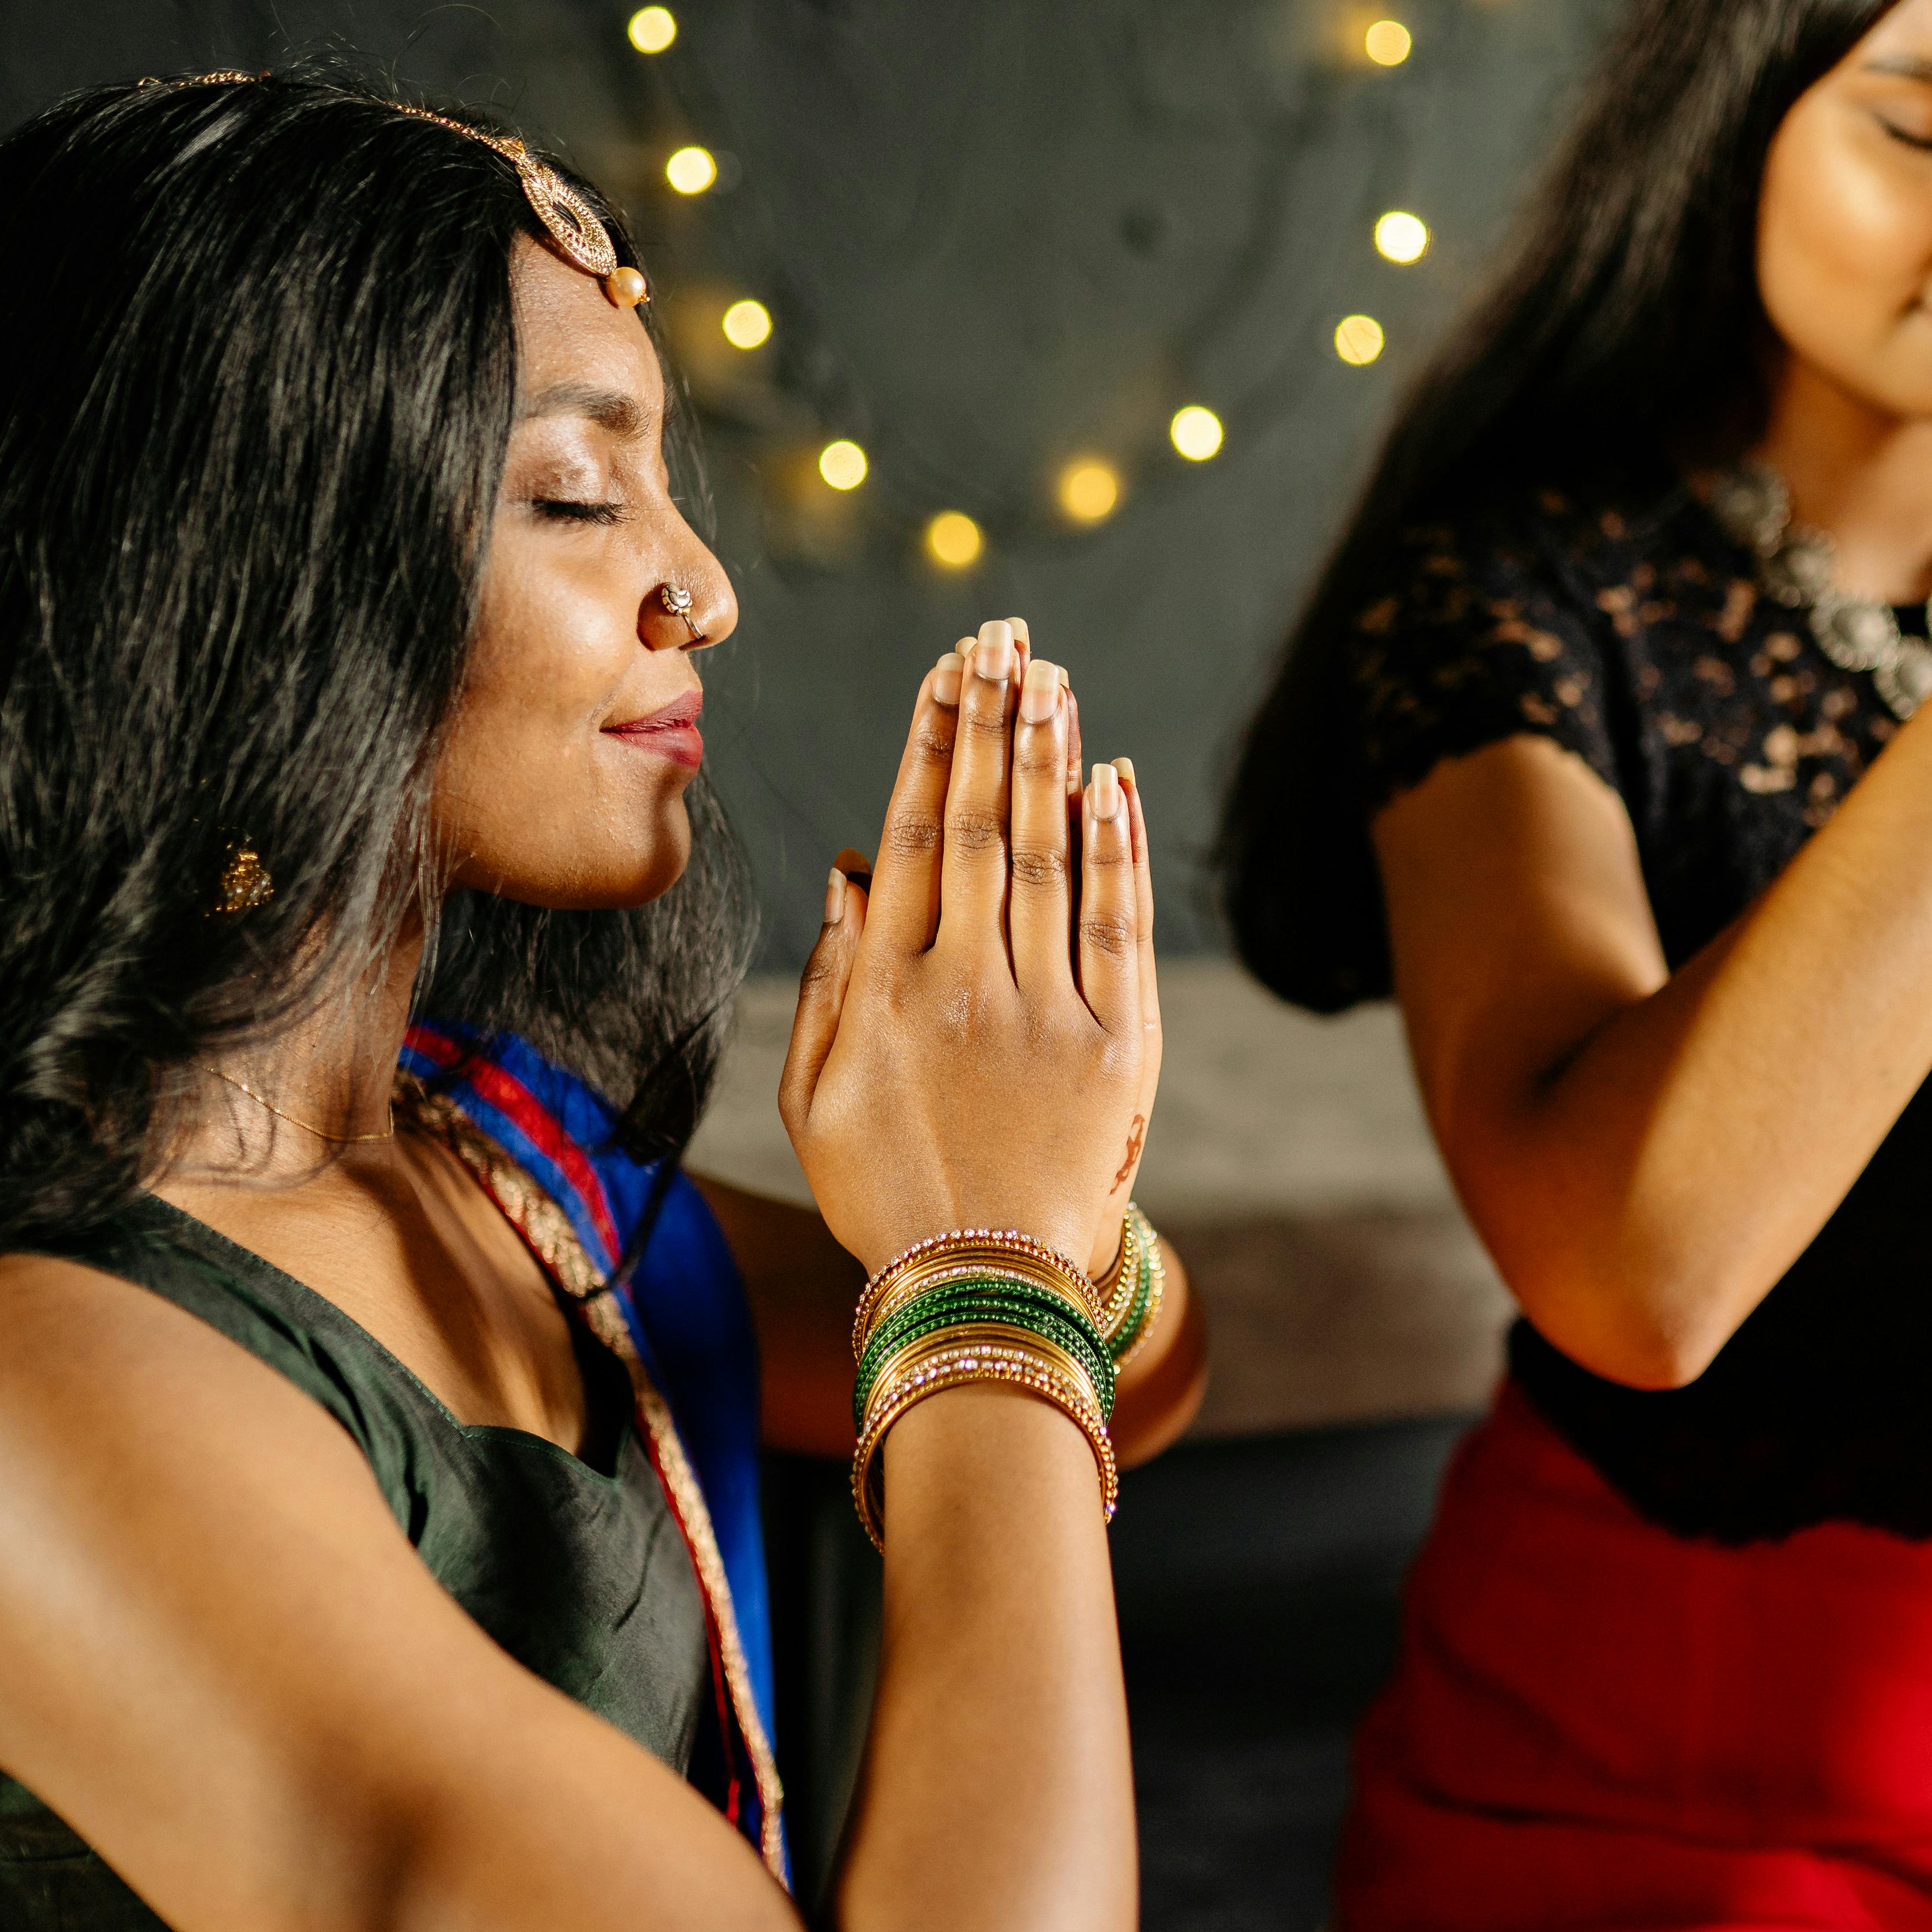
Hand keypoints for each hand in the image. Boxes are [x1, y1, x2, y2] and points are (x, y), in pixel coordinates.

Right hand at [780, 618, 1161, 1277]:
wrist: (983, 1293)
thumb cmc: (887, 1196)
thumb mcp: (814, 1102)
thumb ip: (829, 987)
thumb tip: (847, 879)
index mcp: (885, 995)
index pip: (909, 837)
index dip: (930, 744)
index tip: (944, 673)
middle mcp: (964, 989)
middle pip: (980, 826)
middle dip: (991, 722)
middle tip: (1002, 638)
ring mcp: (1045, 1015)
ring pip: (1049, 859)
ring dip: (1049, 760)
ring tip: (1052, 678)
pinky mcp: (1116, 1049)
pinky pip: (1117, 928)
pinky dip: (1116, 849)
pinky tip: (1113, 780)